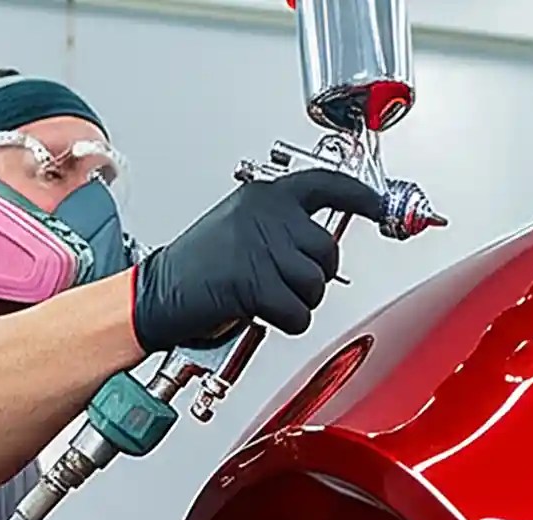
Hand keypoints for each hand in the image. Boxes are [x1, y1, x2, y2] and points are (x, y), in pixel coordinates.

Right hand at [131, 168, 383, 352]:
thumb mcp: (240, 226)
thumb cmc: (197, 265)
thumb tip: (320, 243)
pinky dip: (289, 322)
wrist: (155, 293)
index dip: (360, 196)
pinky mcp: (255, 283)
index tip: (378, 205)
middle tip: (290, 283)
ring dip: (300, 301)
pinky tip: (266, 315)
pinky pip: (299, 313)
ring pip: (316, 284)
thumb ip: (280, 226)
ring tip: (270, 297)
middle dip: (318, 275)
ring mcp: (261, 248)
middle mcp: (267, 216)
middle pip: (329, 250)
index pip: (327, 185)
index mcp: (265, 197)